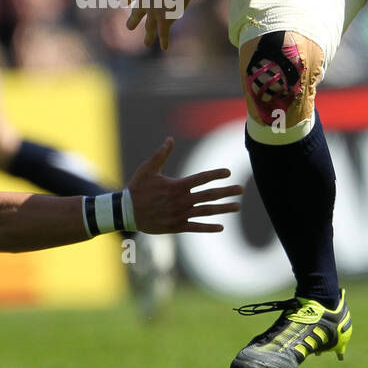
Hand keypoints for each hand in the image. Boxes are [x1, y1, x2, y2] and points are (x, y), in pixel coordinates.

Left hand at [125, 0, 196, 50]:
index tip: (125, 3)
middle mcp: (144, 1)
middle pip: (136, 13)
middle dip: (133, 21)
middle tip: (129, 27)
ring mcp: (153, 11)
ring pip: (149, 28)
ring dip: (148, 37)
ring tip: (146, 44)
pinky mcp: (164, 19)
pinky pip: (163, 33)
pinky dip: (164, 40)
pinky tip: (164, 48)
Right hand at [126, 137, 241, 234]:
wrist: (126, 212)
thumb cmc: (137, 188)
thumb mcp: (147, 169)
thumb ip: (161, 154)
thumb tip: (170, 139)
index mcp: (177, 186)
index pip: (201, 178)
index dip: (216, 174)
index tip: (228, 172)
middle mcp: (182, 200)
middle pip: (209, 195)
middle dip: (226, 192)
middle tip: (241, 189)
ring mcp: (180, 214)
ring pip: (207, 211)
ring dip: (223, 209)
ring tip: (236, 206)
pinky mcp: (177, 226)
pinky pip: (196, 227)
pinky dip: (209, 227)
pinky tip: (220, 227)